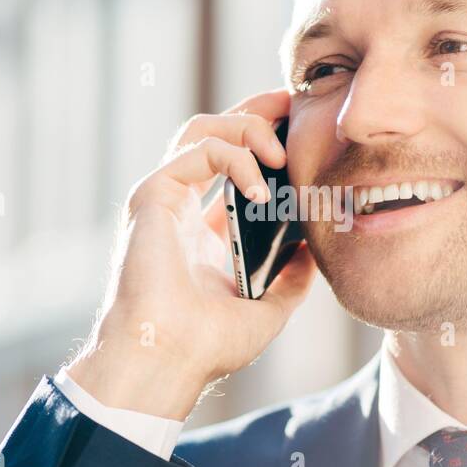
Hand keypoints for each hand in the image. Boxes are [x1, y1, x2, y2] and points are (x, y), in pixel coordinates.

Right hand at [66, 89, 317, 419]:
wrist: (168, 359)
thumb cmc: (206, 345)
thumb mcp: (267, 308)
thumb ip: (291, 277)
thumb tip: (314, 249)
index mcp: (202, 233)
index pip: (233, 168)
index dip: (263, 142)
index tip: (299, 130)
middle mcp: (181, 210)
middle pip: (216, 135)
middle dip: (255, 113)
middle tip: (293, 107)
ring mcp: (164, 199)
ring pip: (201, 129)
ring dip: (246, 127)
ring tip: (280, 151)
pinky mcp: (152, 194)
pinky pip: (198, 150)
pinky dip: (235, 157)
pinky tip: (262, 187)